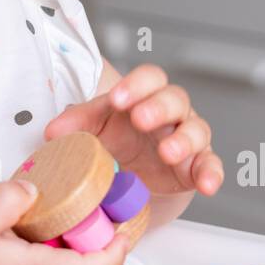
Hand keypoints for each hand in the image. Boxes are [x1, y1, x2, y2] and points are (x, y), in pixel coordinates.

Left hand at [44, 63, 223, 197]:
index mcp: (144, 96)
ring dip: (184, 140)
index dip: (136, 85)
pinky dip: (211, 174)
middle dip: (158, 107)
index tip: (118, 98)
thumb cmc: (116, 141)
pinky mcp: (196, 168)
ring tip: (168, 153)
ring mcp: (187, 139)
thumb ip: (75, 124)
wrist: (133, 178)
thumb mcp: (94, 128)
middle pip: (175, 99)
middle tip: (141, 119)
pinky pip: (210, 166)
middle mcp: (171, 113)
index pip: (149, 78)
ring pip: (197, 130)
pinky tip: (207, 185)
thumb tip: (53, 133)